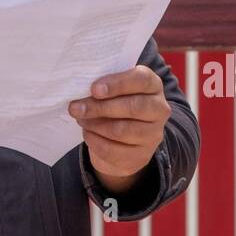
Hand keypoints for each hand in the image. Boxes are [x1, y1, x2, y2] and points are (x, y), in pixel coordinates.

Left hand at [68, 65, 167, 191]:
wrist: (124, 139)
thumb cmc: (116, 103)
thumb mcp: (114, 89)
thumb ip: (104, 85)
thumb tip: (79, 88)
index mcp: (153, 85)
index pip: (142, 79)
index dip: (118, 84)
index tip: (94, 89)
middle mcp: (159, 109)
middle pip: (133, 107)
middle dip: (100, 107)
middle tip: (75, 107)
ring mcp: (153, 134)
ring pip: (121, 130)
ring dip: (95, 125)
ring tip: (80, 118)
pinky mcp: (142, 155)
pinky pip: (114, 150)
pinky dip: (95, 141)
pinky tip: (87, 133)